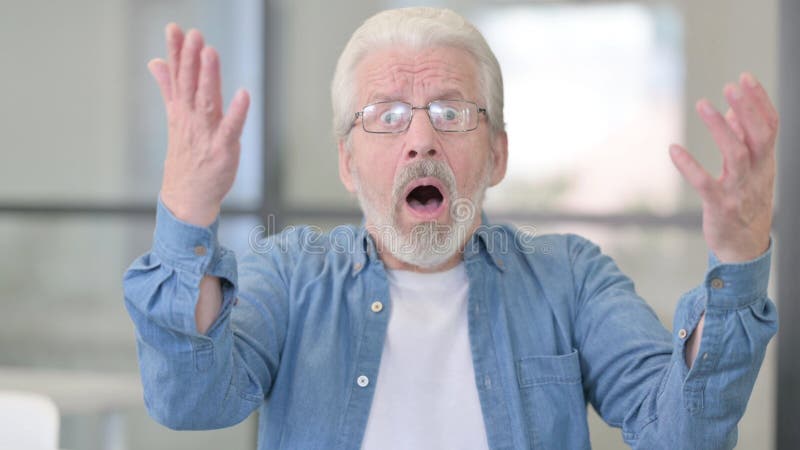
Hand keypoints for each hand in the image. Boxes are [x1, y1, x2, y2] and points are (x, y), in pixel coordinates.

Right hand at [148, 23, 250, 225]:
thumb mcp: (175, 117)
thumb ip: (168, 88)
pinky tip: (243, 94)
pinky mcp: (223, 149)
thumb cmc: (186, 155)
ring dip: (209, 78)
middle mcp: (191, 119)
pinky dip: (237, 112)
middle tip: (194, 35)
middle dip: (191, 60)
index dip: (177, 52)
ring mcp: (206, 134)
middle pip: (190, 85)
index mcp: (181, 109)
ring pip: (207, 102)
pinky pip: (231, 129)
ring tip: (210, 53)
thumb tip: (155, 61)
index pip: (178, 76)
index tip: (174, 28)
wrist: (187, 196)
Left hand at [669, 73, 777, 262]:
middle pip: (760, 136)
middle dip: (748, 108)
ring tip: (703, 104)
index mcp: (766, 163)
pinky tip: (674, 150)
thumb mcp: (749, 170)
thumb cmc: (745, 204)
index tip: (744, 77)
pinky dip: (690, 166)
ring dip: (720, 128)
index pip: (770, 126)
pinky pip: (705, 184)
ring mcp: (739, 191)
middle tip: (730, 85)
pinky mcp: (720, 207)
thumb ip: (742, 140)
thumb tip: (732, 109)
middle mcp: (757, 174)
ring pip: (737, 155)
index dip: (760, 101)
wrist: (744, 249)